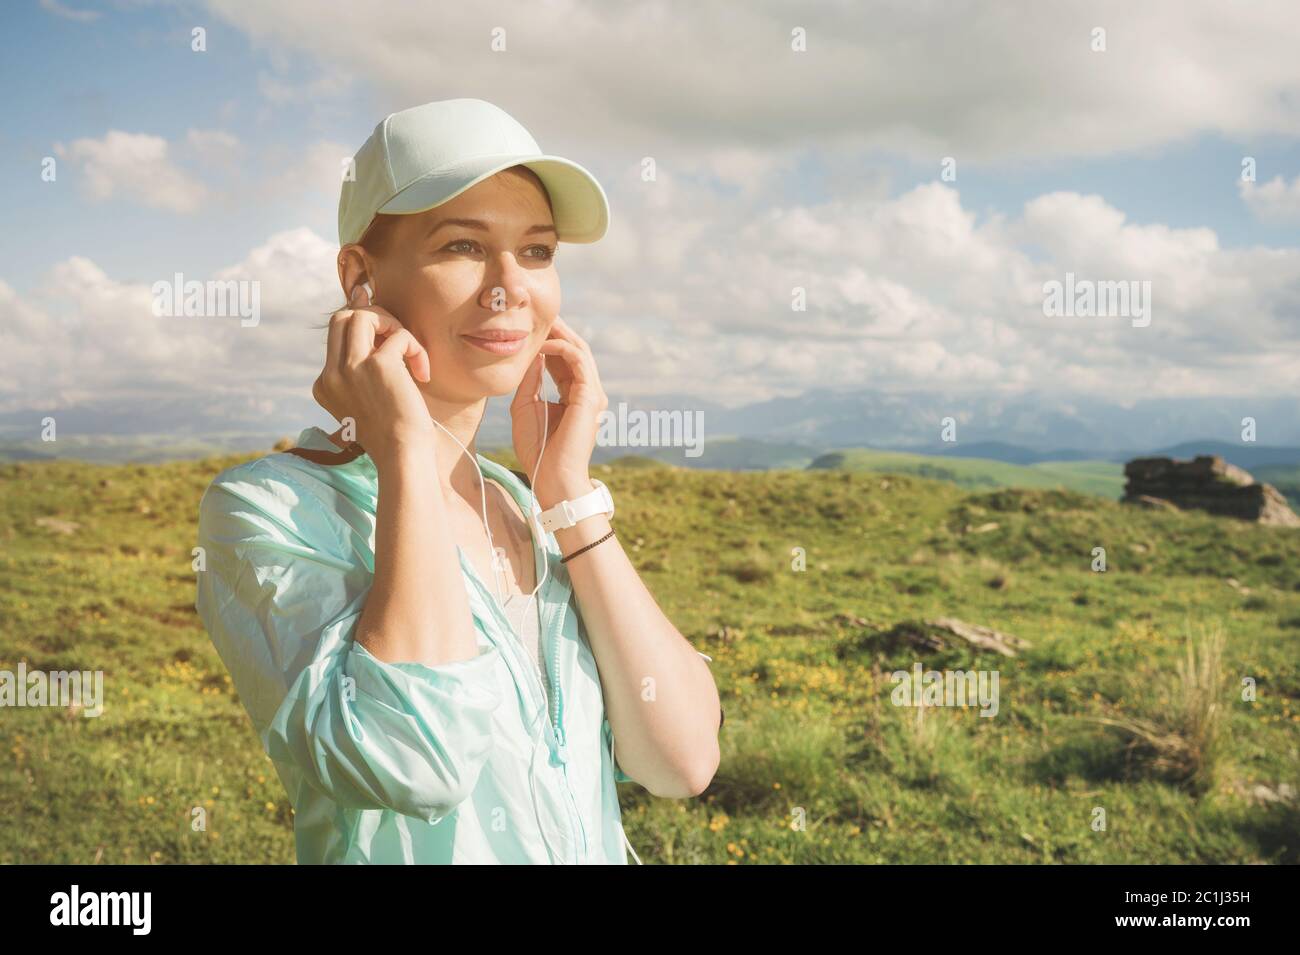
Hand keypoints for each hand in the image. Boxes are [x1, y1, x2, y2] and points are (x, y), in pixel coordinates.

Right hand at [311, 284, 434, 462]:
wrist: (403, 457)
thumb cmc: (394, 434)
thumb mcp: (369, 401)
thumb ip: (364, 371)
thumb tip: (376, 332)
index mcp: (324, 385)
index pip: (336, 337)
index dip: (364, 332)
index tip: (388, 342)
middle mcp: (331, 375)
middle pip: (341, 318)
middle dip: (373, 319)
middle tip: (397, 340)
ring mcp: (350, 368)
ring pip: (362, 316)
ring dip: (391, 325)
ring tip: (409, 351)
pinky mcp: (378, 366)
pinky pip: (399, 336)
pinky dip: (415, 348)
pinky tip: (423, 373)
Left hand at [509, 316, 607, 503]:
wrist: (552, 478)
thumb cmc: (537, 450)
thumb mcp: (525, 407)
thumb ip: (530, 380)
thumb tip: (531, 354)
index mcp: (573, 396)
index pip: (563, 360)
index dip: (548, 342)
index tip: (529, 328)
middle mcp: (587, 393)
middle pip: (574, 350)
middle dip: (557, 331)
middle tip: (538, 315)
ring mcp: (592, 394)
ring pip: (579, 350)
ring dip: (560, 334)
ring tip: (541, 321)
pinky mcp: (589, 397)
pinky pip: (578, 361)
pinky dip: (561, 348)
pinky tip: (542, 344)